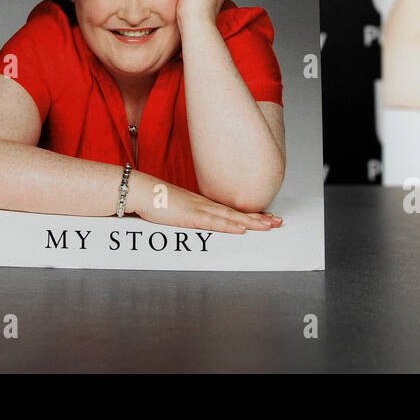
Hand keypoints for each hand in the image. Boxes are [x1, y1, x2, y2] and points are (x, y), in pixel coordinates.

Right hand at [126, 170, 281, 233]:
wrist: (141, 190)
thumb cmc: (155, 200)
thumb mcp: (177, 208)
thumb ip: (188, 214)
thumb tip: (195, 220)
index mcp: (202, 204)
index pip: (231, 210)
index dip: (250, 214)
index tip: (266, 218)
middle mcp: (205, 205)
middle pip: (237, 212)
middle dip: (259, 218)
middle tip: (278, 222)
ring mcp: (199, 209)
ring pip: (230, 217)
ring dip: (251, 222)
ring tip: (268, 226)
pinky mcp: (190, 216)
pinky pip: (213, 222)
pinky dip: (229, 226)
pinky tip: (241, 229)